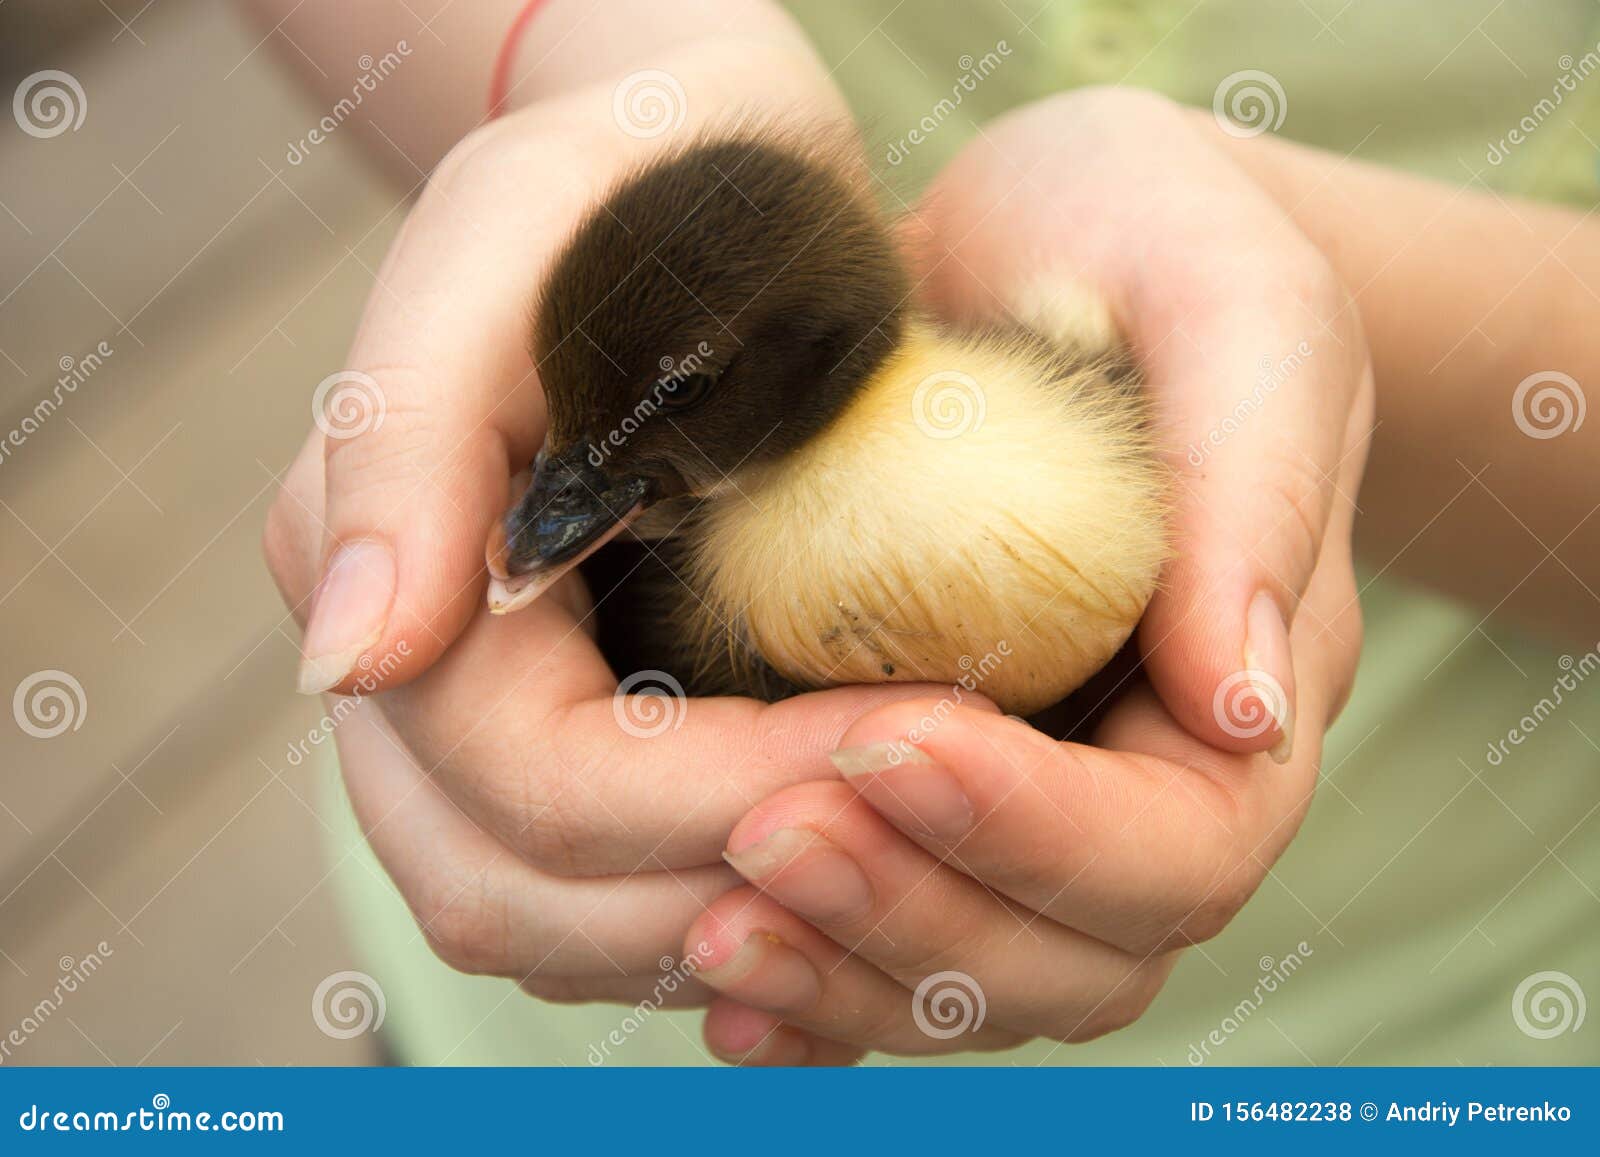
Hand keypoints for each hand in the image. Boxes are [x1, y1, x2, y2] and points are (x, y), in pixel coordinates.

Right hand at [262, 47, 945, 1029]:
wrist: (698, 178)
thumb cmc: (622, 183)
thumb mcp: (510, 237)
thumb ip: (404, 437)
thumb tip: (344, 664)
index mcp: (378, 567)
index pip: (529, 777)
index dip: (712, 794)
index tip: (897, 743)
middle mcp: (408, 678)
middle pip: (521, 893)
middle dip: (725, 887)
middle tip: (915, 836)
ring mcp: (478, 726)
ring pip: (563, 926)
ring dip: (729, 929)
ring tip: (889, 873)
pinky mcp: (566, 738)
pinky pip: (616, 897)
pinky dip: (726, 913)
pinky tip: (836, 879)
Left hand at [683, 88, 1371, 1062]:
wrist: (1038, 242)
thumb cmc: (1148, 245)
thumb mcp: (1230, 307)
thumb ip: (1250, 487)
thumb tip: (1242, 704)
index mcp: (1244, 693)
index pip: (1179, 848)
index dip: (1040, 829)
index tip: (891, 733)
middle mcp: (1145, 782)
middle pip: (1074, 958)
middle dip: (919, 916)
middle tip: (763, 839)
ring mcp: (1032, 806)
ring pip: (971, 979)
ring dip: (841, 969)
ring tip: (709, 923)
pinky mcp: (926, 796)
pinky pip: (884, 945)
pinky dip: (807, 985)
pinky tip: (711, 977)